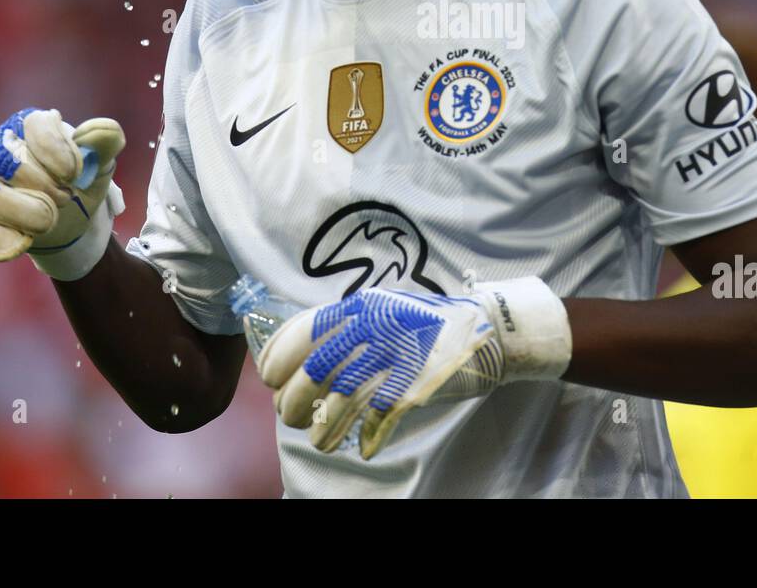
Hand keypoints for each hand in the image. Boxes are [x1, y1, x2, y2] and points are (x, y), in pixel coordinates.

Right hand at [0, 108, 125, 277]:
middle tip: (66, 197)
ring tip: (50, 219)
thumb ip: (106, 143)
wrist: (69, 221)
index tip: (73, 174)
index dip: (55, 149)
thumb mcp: (100, 164)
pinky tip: (24, 242)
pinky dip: (0, 239)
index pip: (34, 125)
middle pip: (6, 160)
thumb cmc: (81, 183)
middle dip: (43, 185)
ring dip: (27, 213)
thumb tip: (99, 131)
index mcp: (30, 125)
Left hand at [257, 278, 571, 459]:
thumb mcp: (383, 310)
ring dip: (321, 430)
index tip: (269, 378)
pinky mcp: (410, 389)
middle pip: (310, 375)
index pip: (299, 333)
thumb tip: (301, 352)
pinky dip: (364, 440)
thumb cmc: (428, 323)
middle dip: (291, 402)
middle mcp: (370, 331)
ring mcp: (391, 361)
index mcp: (359, 308)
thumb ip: (346, 326)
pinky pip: (373, 423)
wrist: (487, 329)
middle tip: (292, 414)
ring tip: (321, 438)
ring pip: (336, 405)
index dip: (275, 360)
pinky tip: (363, 448)